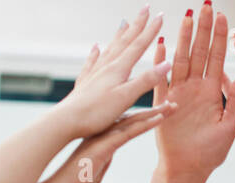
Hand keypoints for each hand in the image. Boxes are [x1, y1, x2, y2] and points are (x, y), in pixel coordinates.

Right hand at [41, 108, 167, 182]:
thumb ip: (98, 174)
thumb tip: (98, 172)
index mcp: (99, 146)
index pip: (124, 129)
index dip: (141, 121)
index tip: (159, 115)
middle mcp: (99, 139)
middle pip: (130, 120)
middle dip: (152, 111)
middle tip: (172, 103)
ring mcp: (99, 142)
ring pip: (131, 122)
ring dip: (153, 114)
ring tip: (172, 106)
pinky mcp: (100, 148)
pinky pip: (126, 133)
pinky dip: (143, 125)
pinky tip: (158, 118)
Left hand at [58, 6, 172, 138]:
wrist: (68, 120)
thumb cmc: (97, 112)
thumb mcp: (126, 97)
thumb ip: (146, 80)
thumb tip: (166, 64)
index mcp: (118, 69)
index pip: (138, 45)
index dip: (151, 31)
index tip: (161, 16)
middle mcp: (106, 66)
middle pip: (125, 41)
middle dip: (137, 25)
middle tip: (145, 9)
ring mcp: (95, 73)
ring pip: (110, 48)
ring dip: (120, 35)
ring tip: (124, 23)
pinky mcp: (86, 82)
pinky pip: (93, 62)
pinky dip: (96, 52)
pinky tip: (96, 47)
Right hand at [152, 5, 234, 180]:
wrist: (188, 170)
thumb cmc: (211, 153)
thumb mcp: (231, 125)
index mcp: (212, 92)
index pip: (217, 58)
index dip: (220, 38)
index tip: (224, 17)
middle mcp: (195, 89)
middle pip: (198, 52)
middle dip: (203, 30)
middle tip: (205, 6)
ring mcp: (177, 93)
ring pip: (180, 60)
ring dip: (183, 39)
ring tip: (186, 17)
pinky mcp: (162, 103)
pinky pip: (160, 79)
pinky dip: (160, 62)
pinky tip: (162, 43)